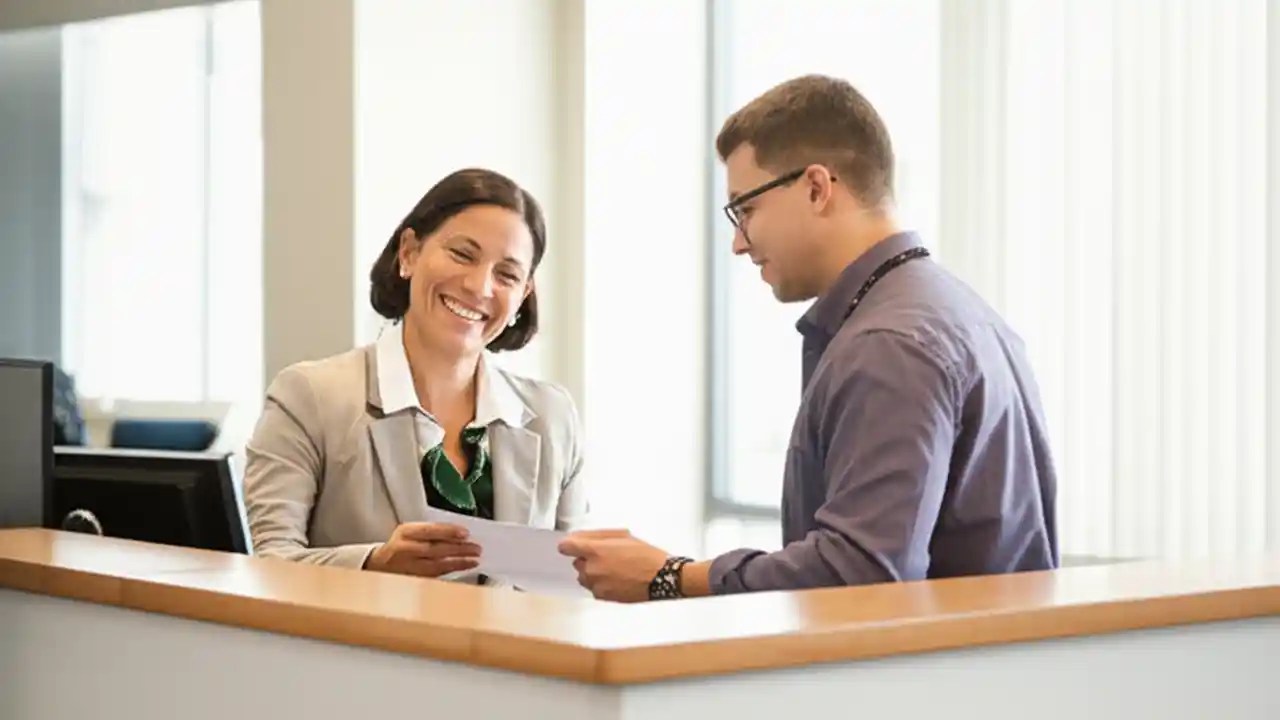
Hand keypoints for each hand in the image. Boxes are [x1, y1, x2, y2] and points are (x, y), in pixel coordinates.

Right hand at [364, 522, 480, 577]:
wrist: (378, 565)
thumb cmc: (401, 544)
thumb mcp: (410, 531)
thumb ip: (430, 531)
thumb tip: (459, 533)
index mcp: (405, 532)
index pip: (428, 531)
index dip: (447, 532)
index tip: (465, 533)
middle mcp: (405, 549)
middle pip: (434, 549)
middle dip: (458, 548)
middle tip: (476, 548)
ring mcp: (409, 566)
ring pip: (437, 564)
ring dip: (459, 562)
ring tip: (475, 559)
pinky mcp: (414, 579)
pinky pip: (436, 574)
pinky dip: (452, 570)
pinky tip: (465, 567)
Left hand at [557, 530, 668, 602]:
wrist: (660, 577)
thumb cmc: (645, 555)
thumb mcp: (622, 536)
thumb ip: (596, 536)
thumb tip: (578, 537)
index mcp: (595, 551)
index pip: (565, 547)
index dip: (570, 545)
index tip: (574, 546)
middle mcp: (592, 569)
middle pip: (576, 562)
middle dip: (587, 559)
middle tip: (607, 556)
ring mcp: (596, 584)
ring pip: (584, 577)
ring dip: (593, 572)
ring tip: (613, 569)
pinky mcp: (602, 597)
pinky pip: (593, 588)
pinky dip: (601, 584)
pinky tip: (617, 579)